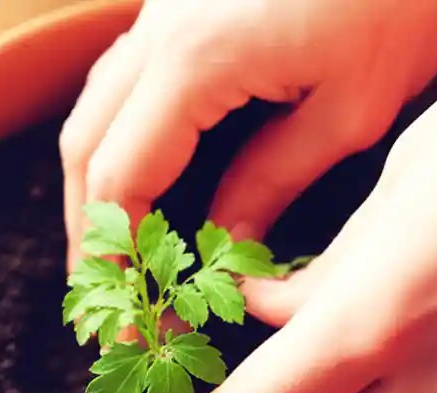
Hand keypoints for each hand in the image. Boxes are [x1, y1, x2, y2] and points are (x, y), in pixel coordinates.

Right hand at [60, 0, 436, 270]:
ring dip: (98, 182)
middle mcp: (157, 29)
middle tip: (108, 297)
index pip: (120, 180)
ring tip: (120, 247)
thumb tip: (225, 242)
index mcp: (193, 60)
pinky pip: (125, 75)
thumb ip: (273, 179)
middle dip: (90, 230)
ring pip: (95, 107)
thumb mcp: (352, 109)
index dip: (116, 257)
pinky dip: (121, 134)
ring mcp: (163, 6)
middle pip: (85, 146)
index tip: (130, 317)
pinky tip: (146, 170)